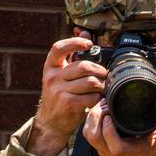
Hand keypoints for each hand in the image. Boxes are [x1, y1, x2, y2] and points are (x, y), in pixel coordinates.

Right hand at [28, 37, 107, 155]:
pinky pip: (91, 96)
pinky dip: (98, 98)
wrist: (51, 122)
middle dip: (99, 70)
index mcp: (50, 66)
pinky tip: (97, 99)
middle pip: (82, 66)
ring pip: (90, 81)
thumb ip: (71, 56)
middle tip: (105, 75)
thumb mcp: (59, 74)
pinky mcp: (69, 104)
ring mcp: (59, 91)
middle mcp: (52, 77)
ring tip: (102, 87)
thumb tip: (84, 33)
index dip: (74, 42)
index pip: (58, 48)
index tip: (88, 44)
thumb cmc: (59, 95)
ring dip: (101, 84)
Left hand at [83, 86, 155, 155]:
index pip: (112, 142)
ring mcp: (105, 153)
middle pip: (93, 136)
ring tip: (102, 106)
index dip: (108, 125)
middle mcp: (113, 155)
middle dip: (95, 116)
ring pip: (88, 135)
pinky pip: (89, 135)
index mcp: (129, 152)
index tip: (111, 110)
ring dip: (92, 118)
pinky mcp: (100, 149)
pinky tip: (101, 112)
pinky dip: (92, 122)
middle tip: (105, 103)